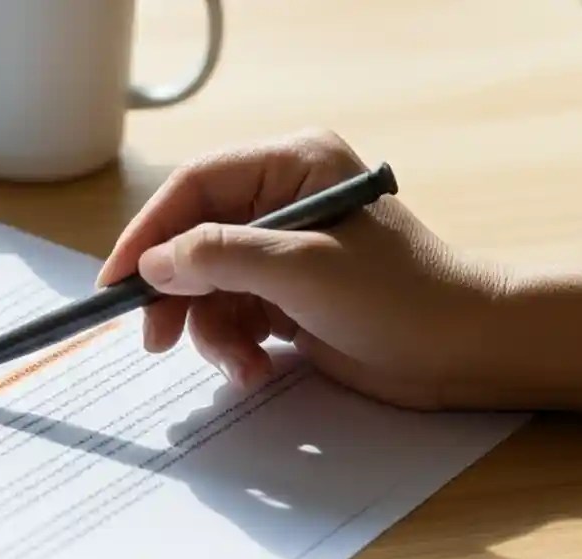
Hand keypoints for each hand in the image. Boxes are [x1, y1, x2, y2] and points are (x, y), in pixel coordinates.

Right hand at [96, 129, 505, 409]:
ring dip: (212, 332)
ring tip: (240, 366)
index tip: (115, 282)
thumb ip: (219, 257)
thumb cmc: (398, 296)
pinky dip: (234, 346)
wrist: (466, 352)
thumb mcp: (301, 269)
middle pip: (193, 241)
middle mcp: (281, 200)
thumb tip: (152, 265)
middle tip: (156, 340)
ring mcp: (283, 250)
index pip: (194, 188)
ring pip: (207, 287)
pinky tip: (256, 369)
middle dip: (176, 295)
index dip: (148, 233)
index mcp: (290, 166)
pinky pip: (232, 315)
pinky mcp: (287, 296)